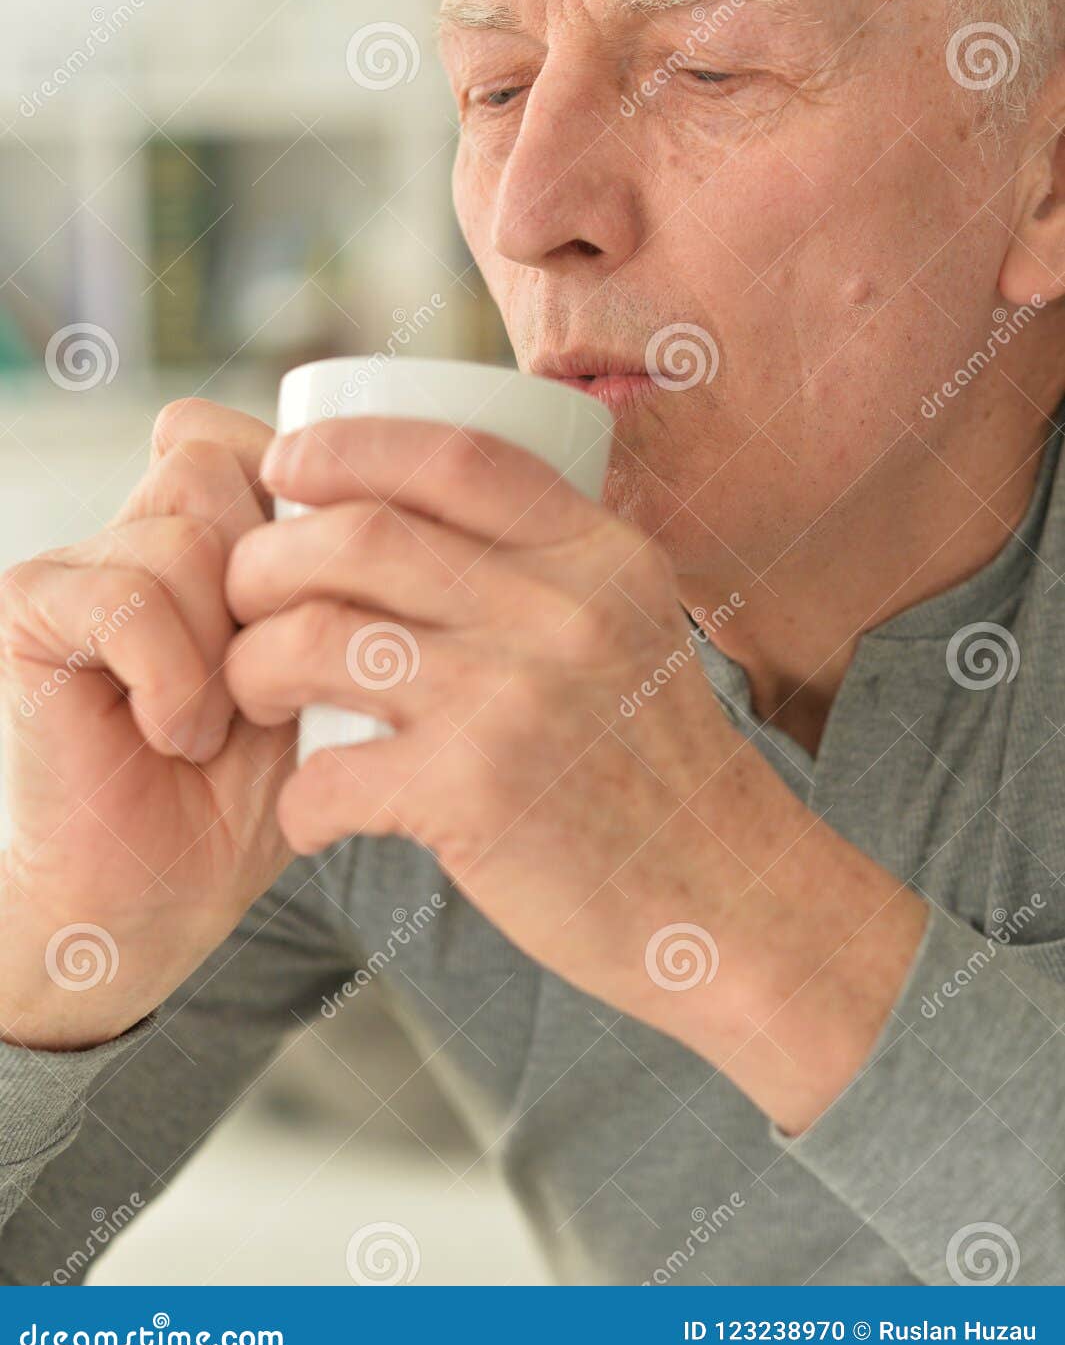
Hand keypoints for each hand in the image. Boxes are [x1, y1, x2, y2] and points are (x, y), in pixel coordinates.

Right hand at [0, 399, 294, 1048]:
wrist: (157, 895)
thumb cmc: (242, 789)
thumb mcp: (310, 666)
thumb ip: (310, 571)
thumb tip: (331, 486)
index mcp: (201, 529)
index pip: (248, 440)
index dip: (292, 513)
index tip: (305, 616)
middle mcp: (132, 530)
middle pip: (219, 471)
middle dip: (261, 590)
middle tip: (252, 690)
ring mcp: (76, 565)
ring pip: (184, 537)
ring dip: (220, 653)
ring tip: (206, 724)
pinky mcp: (30, 607)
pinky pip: (131, 599)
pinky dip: (172, 682)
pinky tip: (168, 735)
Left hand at [226, 414, 927, 1132]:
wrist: (728, 898)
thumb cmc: (658, 765)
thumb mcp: (635, 624)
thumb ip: (550, 566)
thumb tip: (413, 507)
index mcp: (601, 554)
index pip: (454, 453)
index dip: (346, 445)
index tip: (283, 467)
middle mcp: (562, 610)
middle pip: (359, 536)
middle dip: (265, 560)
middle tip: (243, 597)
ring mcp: (517, 700)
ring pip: (320, 640)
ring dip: (254, 666)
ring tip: (255, 693)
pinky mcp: (478, 795)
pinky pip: (330, 774)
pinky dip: (299, 801)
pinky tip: (313, 816)